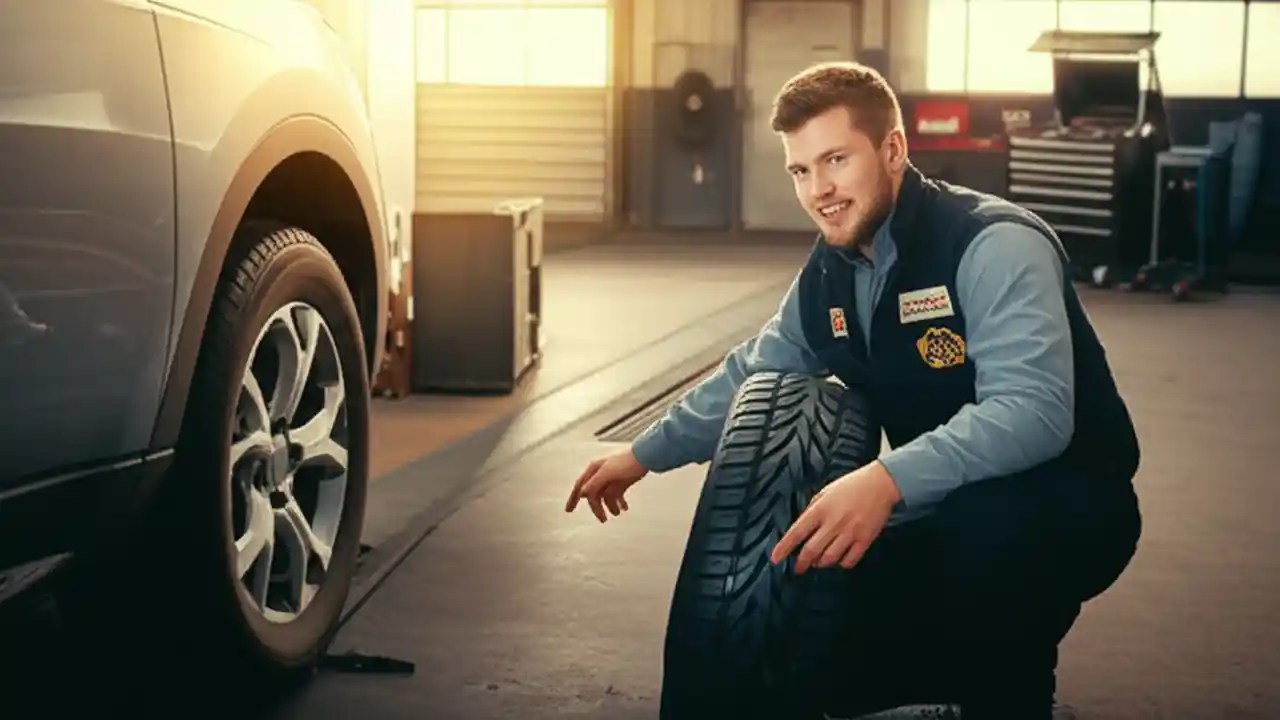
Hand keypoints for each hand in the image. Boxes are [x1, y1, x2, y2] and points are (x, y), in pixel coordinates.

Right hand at [565, 448, 648, 522]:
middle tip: (603, 519)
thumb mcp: (608, 473)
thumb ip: (594, 483)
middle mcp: (601, 474)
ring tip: (617, 513)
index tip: (569, 510)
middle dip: (597, 508)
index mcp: (594, 470)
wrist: (646, 456)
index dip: (573, 499)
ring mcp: (611, 479)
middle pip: (593, 495)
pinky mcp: (622, 482)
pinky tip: (624, 508)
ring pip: (605, 497)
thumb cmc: (627, 462)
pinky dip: (619, 503)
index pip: (580, 487)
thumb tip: (581, 494)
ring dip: (610, 506)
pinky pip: (616, 495)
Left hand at [770, 461, 901, 572]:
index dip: (784, 548)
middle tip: (798, 568)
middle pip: (811, 550)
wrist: (880, 484)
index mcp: (820, 509)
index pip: (796, 533)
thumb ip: (813, 510)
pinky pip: (849, 560)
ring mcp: (850, 533)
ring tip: (819, 561)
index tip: (775, 558)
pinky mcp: (865, 540)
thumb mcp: (825, 492)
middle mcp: (833, 523)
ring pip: (829, 558)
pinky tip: (839, 560)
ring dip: (821, 563)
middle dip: (802, 562)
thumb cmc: (851, 486)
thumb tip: (802, 528)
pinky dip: (842, 563)